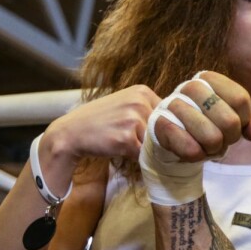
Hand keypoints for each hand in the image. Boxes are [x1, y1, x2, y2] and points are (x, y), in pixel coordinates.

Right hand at [42, 85, 160, 166]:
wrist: (71, 133)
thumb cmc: (100, 121)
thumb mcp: (125, 105)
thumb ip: (149, 111)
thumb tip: (178, 127)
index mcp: (142, 91)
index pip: (170, 114)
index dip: (164, 128)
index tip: (152, 134)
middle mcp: (140, 102)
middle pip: (166, 130)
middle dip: (157, 140)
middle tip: (137, 142)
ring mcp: (133, 119)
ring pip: (156, 143)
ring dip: (146, 150)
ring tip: (127, 145)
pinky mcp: (126, 138)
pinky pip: (144, 155)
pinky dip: (137, 158)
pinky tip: (122, 151)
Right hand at [151, 71, 250, 162]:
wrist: (172, 140)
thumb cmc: (206, 126)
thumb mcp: (231, 121)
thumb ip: (249, 122)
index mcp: (209, 80)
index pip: (241, 100)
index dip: (243, 120)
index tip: (235, 126)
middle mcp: (190, 87)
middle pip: (230, 121)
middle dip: (229, 138)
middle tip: (220, 139)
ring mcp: (172, 104)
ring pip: (212, 137)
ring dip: (213, 149)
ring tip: (205, 146)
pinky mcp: (159, 124)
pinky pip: (191, 149)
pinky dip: (198, 156)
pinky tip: (193, 152)